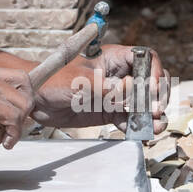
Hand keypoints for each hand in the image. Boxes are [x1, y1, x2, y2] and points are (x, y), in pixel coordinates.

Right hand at [0, 66, 36, 157]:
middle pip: (27, 89)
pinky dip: (7, 136)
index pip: (20, 78)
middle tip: (3, 132)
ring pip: (23, 106)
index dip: (21, 102)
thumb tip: (10, 118)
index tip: (9, 123)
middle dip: (22, 115)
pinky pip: (13, 118)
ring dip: (11, 129)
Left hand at [34, 45, 169, 134]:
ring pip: (142, 102)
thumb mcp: (80, 82)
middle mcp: (118, 75)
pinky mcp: (109, 112)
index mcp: (112, 58)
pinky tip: (142, 134)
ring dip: (152, 114)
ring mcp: (115, 94)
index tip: (152, 87)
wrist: (36, 99)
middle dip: (157, 95)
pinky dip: (138, 126)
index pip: (144, 57)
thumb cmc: (54, 80)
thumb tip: (130, 90)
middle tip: (155, 110)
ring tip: (156, 125)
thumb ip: (106, 88)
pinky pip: (129, 119)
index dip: (154, 70)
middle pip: (149, 81)